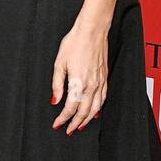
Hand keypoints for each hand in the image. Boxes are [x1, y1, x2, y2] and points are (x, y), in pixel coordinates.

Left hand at [51, 16, 107, 133]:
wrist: (92, 31)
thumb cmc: (75, 43)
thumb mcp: (59, 63)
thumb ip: (57, 84)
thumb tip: (55, 100)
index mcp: (78, 82)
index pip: (70, 108)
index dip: (63, 119)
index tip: (57, 124)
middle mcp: (91, 84)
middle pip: (83, 111)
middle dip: (74, 123)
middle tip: (67, 130)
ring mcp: (100, 82)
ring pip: (95, 108)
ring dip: (87, 119)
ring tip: (79, 125)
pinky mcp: (104, 78)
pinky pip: (103, 98)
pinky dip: (98, 109)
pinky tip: (94, 112)